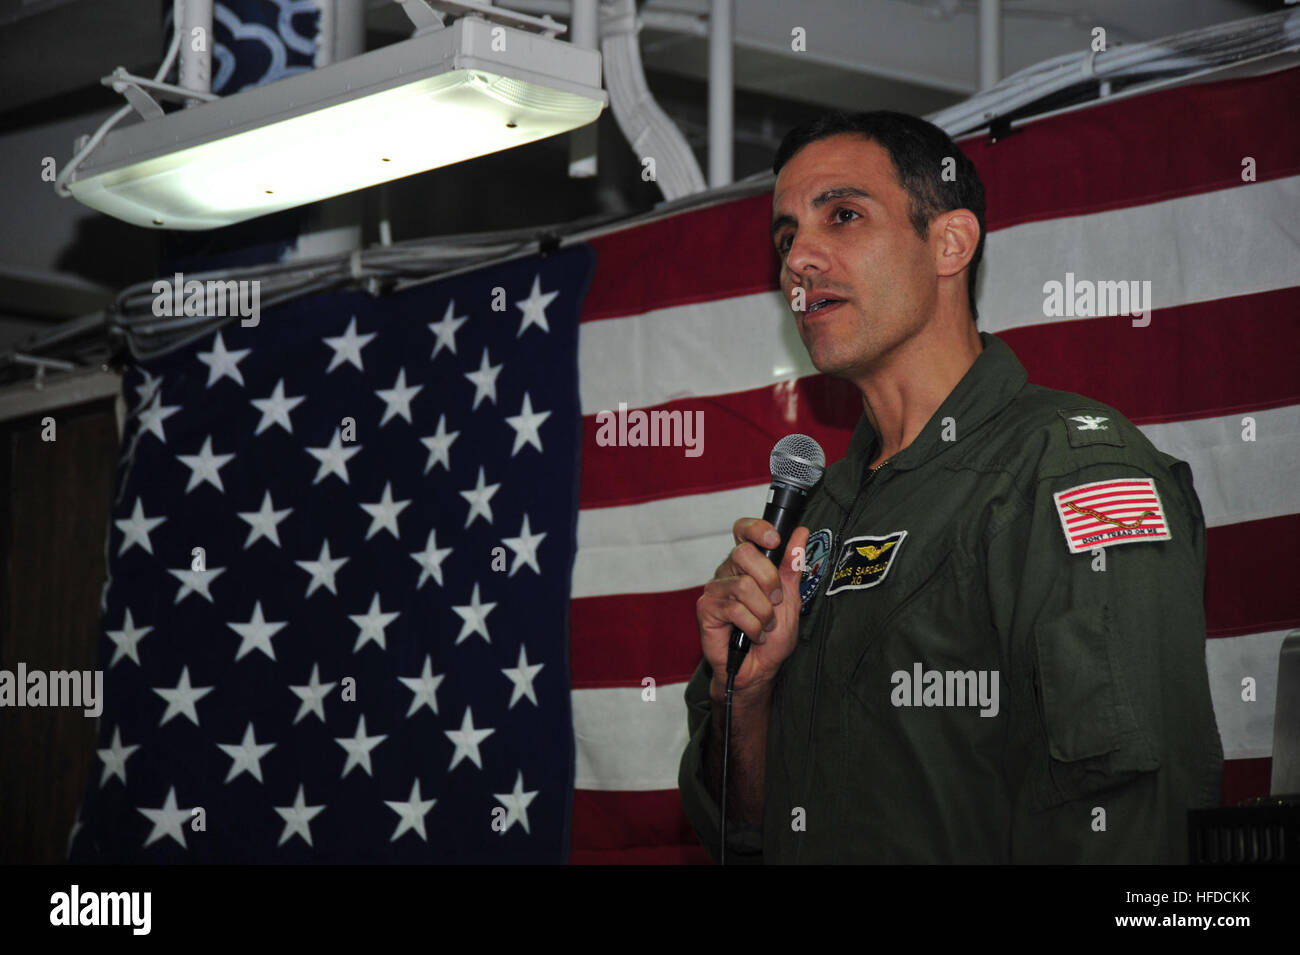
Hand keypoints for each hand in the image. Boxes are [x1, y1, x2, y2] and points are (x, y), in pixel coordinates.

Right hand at [696, 518, 810, 700]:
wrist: (760, 669)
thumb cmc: (773, 636)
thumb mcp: (790, 599)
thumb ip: (792, 566)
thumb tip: (800, 533)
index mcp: (748, 564)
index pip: (743, 531)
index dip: (756, 529)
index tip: (774, 540)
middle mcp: (729, 571)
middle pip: (744, 553)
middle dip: (769, 580)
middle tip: (775, 602)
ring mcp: (715, 589)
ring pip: (744, 585)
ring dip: (763, 612)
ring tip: (764, 626)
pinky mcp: (706, 608)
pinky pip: (734, 608)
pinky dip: (752, 626)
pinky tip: (752, 635)